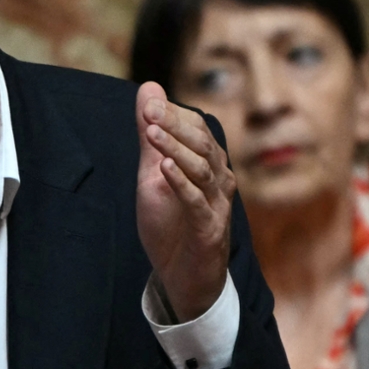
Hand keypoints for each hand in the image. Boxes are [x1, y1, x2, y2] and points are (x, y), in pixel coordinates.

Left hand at [135, 81, 234, 322]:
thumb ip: (152, 137)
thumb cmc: (171, 225)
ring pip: (202, 170)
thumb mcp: (154, 175)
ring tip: (153, 134)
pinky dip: (181, 184)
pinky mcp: (208, 230)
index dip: (175, 115)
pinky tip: (165, 168)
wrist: (182, 278)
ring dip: (177, 150)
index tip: (149, 104)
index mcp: (209, 164)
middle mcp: (219, 181)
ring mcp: (216, 206)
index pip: (198, 130)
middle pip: (203, 144)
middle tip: (150, 112)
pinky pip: (197, 202)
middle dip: (176, 126)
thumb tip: (149, 90)